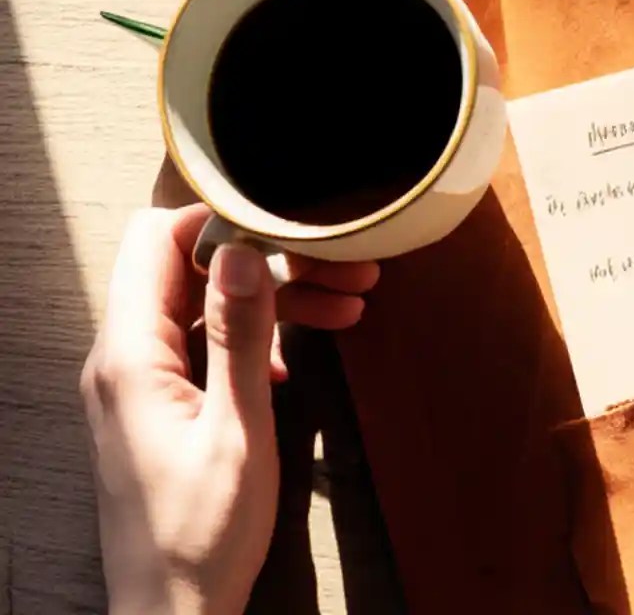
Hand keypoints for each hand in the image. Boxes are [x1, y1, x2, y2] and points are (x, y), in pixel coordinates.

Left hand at [80, 205, 378, 613]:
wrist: (174, 609)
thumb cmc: (203, 532)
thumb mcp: (239, 428)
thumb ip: (239, 336)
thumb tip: (240, 252)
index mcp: (130, 356)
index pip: (156, 242)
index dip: (220, 222)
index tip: (289, 229)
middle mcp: (123, 359)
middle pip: (188, 271)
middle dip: (267, 263)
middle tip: (343, 273)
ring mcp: (138, 383)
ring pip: (202, 308)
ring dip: (270, 303)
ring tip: (346, 310)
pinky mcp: (157, 406)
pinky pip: (199, 347)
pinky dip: (250, 340)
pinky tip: (295, 364)